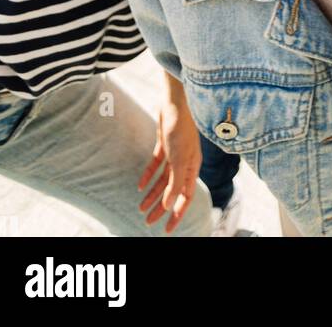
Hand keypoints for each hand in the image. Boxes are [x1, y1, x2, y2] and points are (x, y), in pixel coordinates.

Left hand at [138, 94, 202, 232]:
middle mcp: (185, 164)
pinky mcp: (164, 145)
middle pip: (171, 191)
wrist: (176, 101)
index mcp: (192, 168)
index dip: (176, 214)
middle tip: (147, 222)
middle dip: (160, 208)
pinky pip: (156, 165)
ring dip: (151, 194)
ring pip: (162, 181)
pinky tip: (139, 185)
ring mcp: (174, 154)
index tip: (167, 229)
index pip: (185, 197)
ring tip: (140, 208)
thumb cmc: (181, 129)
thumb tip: (170, 204)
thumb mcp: (179, 159)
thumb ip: (176, 182)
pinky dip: (148, 175)